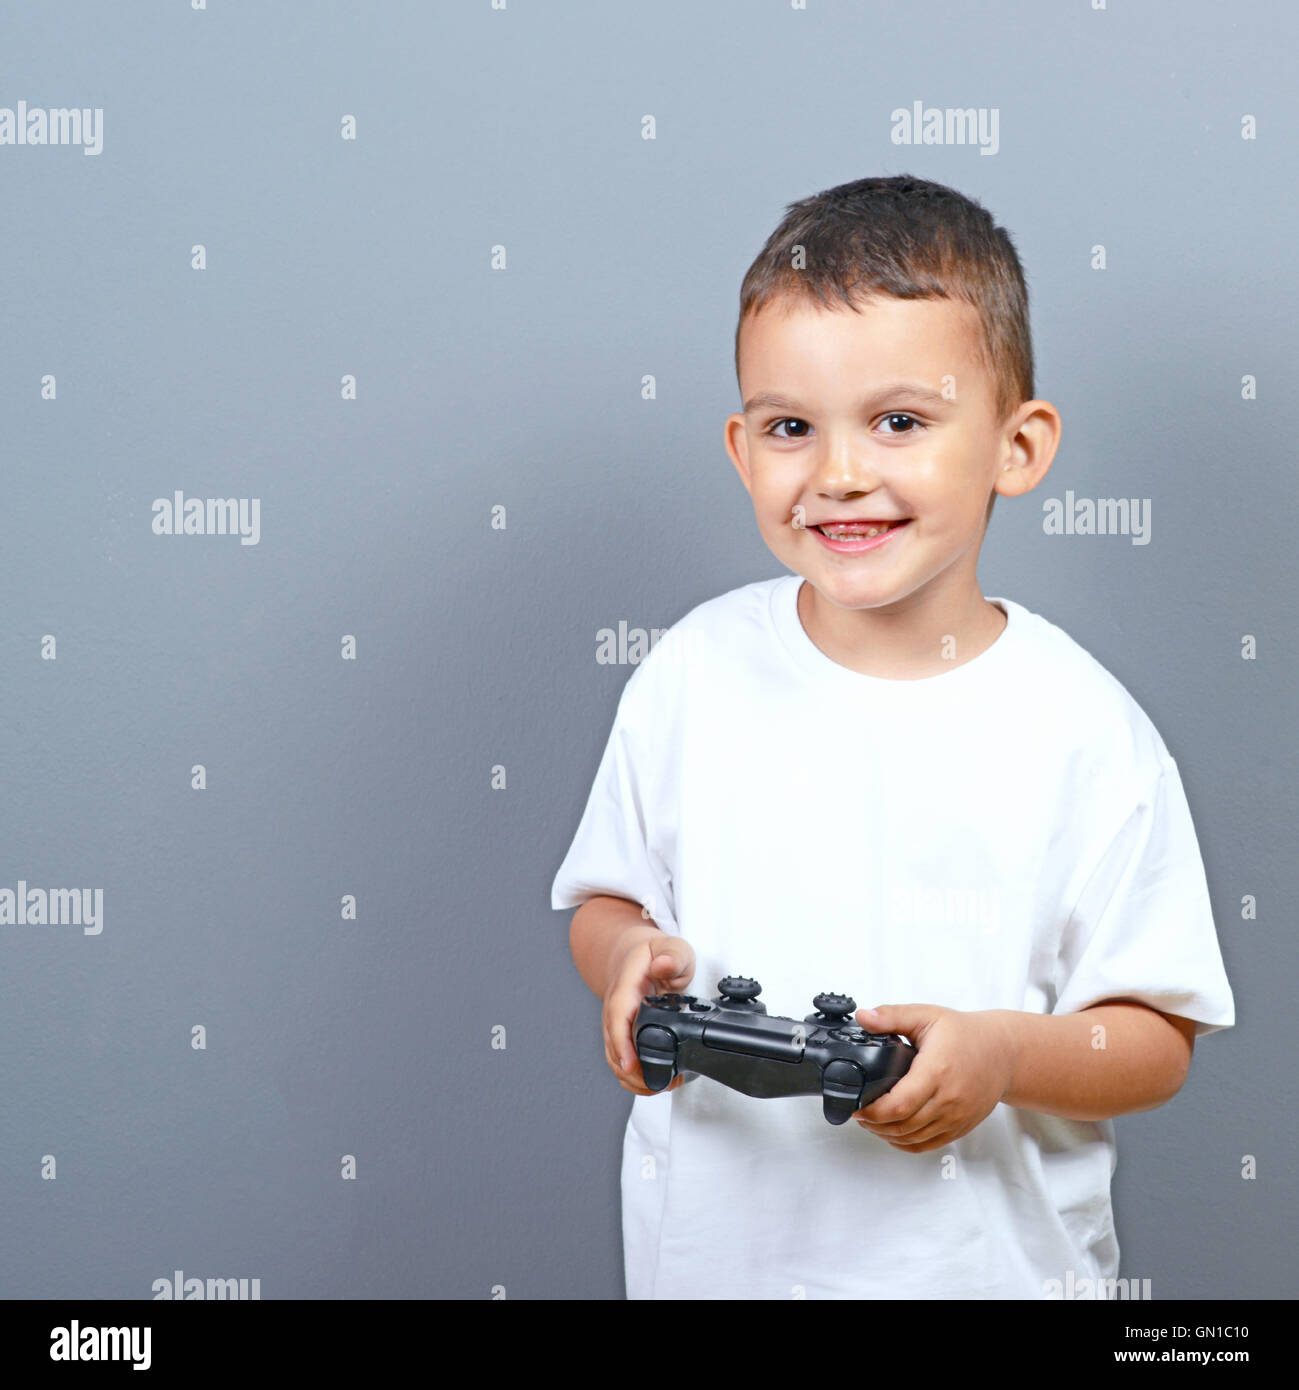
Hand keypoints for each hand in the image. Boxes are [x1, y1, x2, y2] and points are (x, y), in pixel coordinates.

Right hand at [602, 933, 696, 1095]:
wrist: (637, 957)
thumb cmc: (656, 956)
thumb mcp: (673, 948)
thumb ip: (672, 956)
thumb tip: (663, 965)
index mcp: (625, 986)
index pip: (618, 1015)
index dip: (621, 1042)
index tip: (629, 1064)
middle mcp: (615, 1007)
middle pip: (613, 1044)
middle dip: (631, 1070)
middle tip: (659, 1084)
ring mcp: (614, 1023)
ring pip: (614, 1057)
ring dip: (633, 1078)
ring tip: (660, 1087)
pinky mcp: (620, 1035)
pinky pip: (619, 1060)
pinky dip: (632, 1076)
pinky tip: (651, 1084)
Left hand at [852, 1004, 1015, 1152]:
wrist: (1004, 1053)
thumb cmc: (966, 1035)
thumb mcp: (926, 1016)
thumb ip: (892, 1016)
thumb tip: (864, 1017)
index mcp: (936, 1071)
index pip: (899, 1105)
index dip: (872, 1110)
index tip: (856, 1104)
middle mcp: (948, 1100)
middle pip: (903, 1126)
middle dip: (874, 1123)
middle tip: (859, 1113)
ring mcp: (956, 1117)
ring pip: (913, 1139)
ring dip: (887, 1134)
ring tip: (872, 1121)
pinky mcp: (960, 1127)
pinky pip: (928, 1145)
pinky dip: (906, 1143)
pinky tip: (893, 1132)